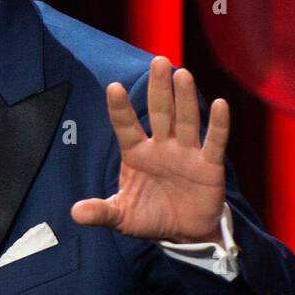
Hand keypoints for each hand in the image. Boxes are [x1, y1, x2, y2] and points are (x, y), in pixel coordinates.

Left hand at [70, 57, 228, 241]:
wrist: (184, 234)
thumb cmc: (150, 217)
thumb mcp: (121, 217)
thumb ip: (100, 212)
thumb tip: (74, 213)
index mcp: (137, 154)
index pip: (126, 127)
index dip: (120, 109)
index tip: (113, 87)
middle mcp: (162, 147)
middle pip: (160, 113)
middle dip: (159, 89)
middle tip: (158, 61)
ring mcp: (186, 153)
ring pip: (185, 121)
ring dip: (184, 99)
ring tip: (182, 74)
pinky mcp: (209, 166)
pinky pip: (214, 142)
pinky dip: (218, 125)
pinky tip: (220, 104)